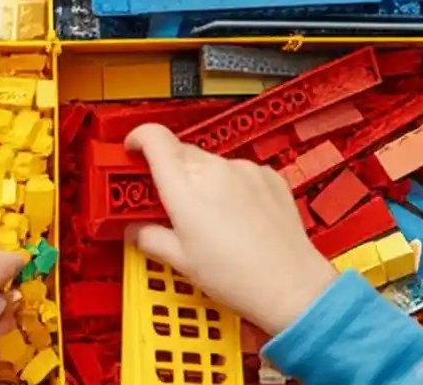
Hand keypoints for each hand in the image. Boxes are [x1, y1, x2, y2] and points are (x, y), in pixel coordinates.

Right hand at [125, 123, 337, 334]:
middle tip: (165, 200)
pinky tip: (236, 218)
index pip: (152, 137)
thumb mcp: (179, 261)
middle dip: (167, 170)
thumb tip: (135, 231)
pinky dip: (230, 187)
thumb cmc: (238, 276)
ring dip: (201, 181)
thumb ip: (148, 237)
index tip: (131, 150)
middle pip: (179, 151)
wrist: (291, 286)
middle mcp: (214, 169)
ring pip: (210, 163)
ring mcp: (244, 170)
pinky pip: (238, 172)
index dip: (137, 139)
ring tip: (208, 219)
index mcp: (184, 185)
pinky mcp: (268, 177)